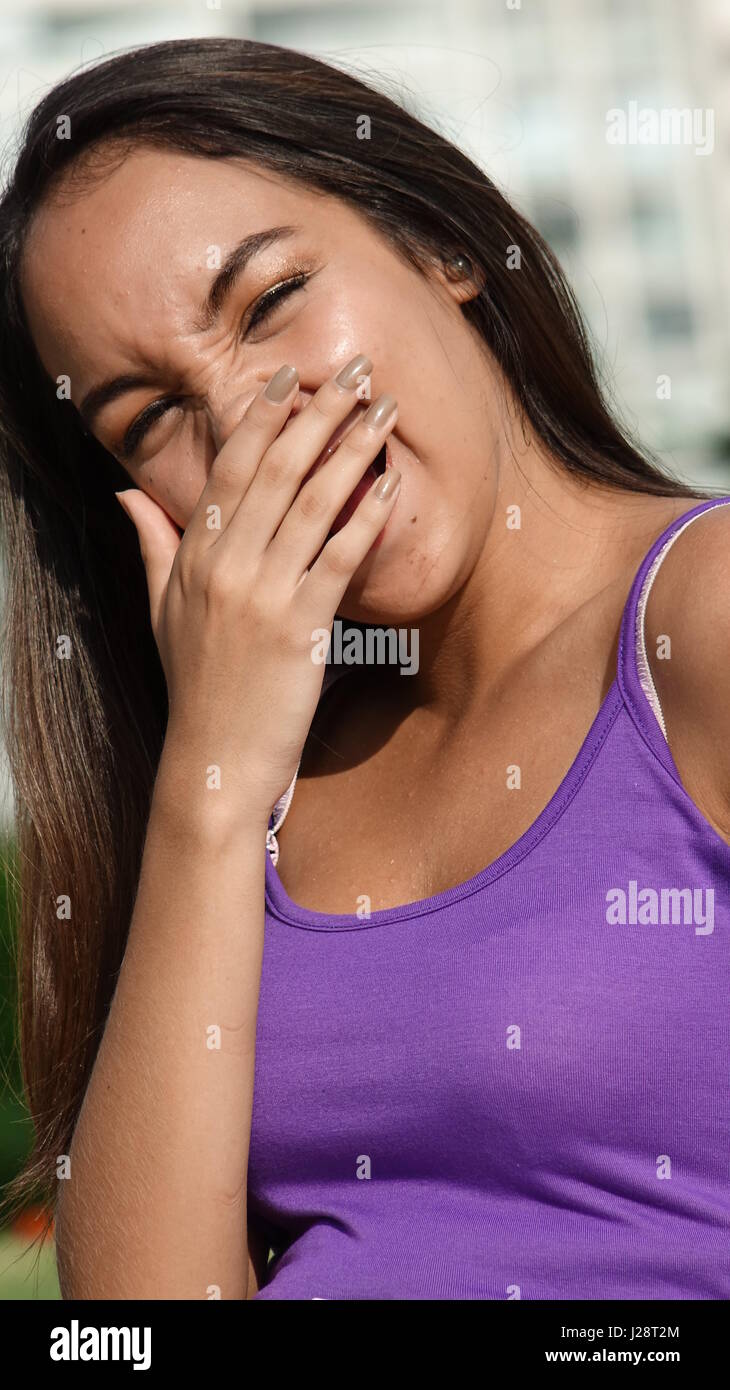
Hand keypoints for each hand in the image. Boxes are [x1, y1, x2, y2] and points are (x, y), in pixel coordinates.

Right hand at [115, 354, 400, 822]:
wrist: (214, 761)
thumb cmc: (195, 685)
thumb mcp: (161, 611)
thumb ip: (152, 544)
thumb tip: (127, 492)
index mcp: (194, 556)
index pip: (229, 469)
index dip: (260, 418)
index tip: (290, 376)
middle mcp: (226, 566)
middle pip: (277, 470)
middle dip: (319, 414)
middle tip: (356, 373)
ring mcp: (263, 595)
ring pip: (313, 503)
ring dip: (352, 450)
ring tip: (383, 412)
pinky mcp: (301, 629)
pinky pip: (339, 560)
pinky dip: (367, 520)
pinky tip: (390, 487)